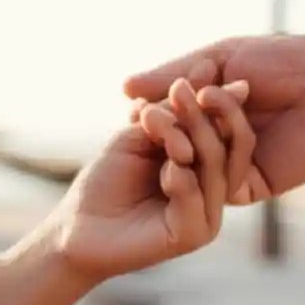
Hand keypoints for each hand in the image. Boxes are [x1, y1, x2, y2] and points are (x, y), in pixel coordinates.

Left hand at [46, 79, 254, 280]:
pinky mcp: (190, 236)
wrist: (75, 228)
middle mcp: (213, 192)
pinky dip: (183, 183)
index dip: (220, 101)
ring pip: (216, 173)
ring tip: (158, 123)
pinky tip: (169, 171)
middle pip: (228, 150)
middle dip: (204, 116)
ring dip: (190, 140)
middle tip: (179, 90)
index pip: (228, 132)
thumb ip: (171, 111)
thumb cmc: (105, 181)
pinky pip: (197, 205)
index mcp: (206, 168)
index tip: (206, 68)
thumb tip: (206, 69)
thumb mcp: (139, 134)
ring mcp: (205, 216)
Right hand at [125, 35, 304, 200]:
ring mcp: (233, 168)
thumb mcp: (218, 59)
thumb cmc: (281, 60)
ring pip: (196, 164)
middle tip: (155, 108)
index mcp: (207, 117)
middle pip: (176, 148)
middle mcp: (217, 146)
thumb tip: (124, 86)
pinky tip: (215, 115)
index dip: (149, 116)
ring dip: (192, 130)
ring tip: (195, 98)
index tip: (134, 105)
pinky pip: (221, 180)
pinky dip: (215, 149)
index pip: (165, 125)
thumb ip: (173, 75)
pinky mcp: (252, 187)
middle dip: (167, 125)